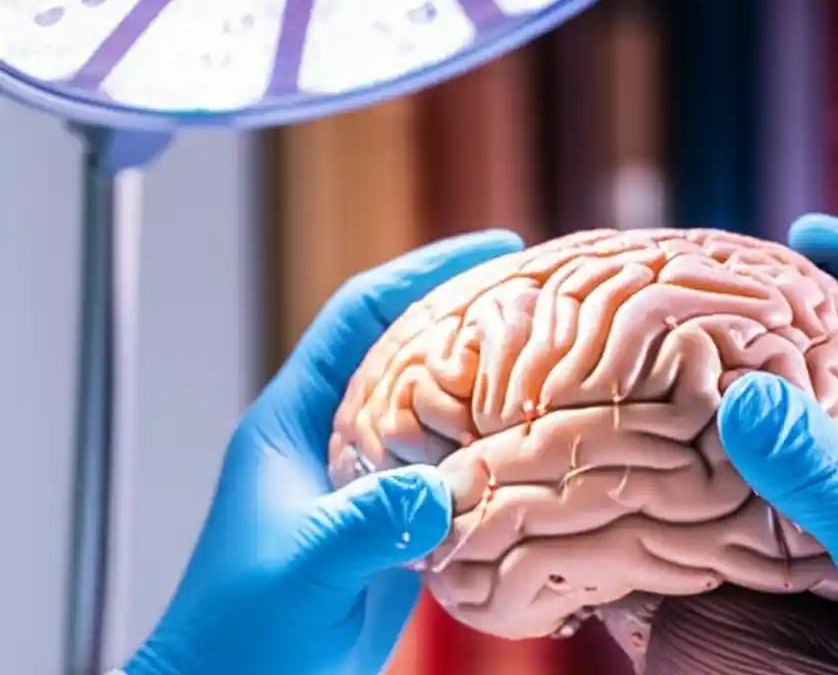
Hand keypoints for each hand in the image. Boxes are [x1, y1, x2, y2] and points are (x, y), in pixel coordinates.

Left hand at [122, 231, 523, 674]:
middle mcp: (331, 437)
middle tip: (541, 295)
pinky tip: (537, 446)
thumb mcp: (302, 566)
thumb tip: (438, 488)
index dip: (420, 273)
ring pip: (432, 407)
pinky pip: (449, 467)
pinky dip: (491, 450)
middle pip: (404, 347)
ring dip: (484, 382)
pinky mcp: (393, 524)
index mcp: (294, 421)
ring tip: (553, 359)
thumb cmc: (241, 632)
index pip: (357, 317)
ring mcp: (364, 479)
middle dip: (467, 314)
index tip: (491, 246)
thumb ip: (365, 522)